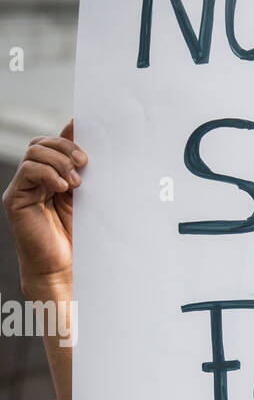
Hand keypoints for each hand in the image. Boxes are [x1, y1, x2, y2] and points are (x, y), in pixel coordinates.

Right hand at [1, 120, 83, 293]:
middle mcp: (35, 179)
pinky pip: (28, 170)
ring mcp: (23, 187)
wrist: (63, 270)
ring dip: (59, 161)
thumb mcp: (87, 199)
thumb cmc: (77, 238)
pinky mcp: (15, 198)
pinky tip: (63, 188)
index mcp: (52, 177)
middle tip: (85, 163)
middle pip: (42, 143)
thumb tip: (91, 147)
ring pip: (34, 152)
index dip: (68, 135)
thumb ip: (85, 173)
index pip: (53, 144)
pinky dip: (47, 173)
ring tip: (77, 182)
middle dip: (65, 147)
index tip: (85, 129)